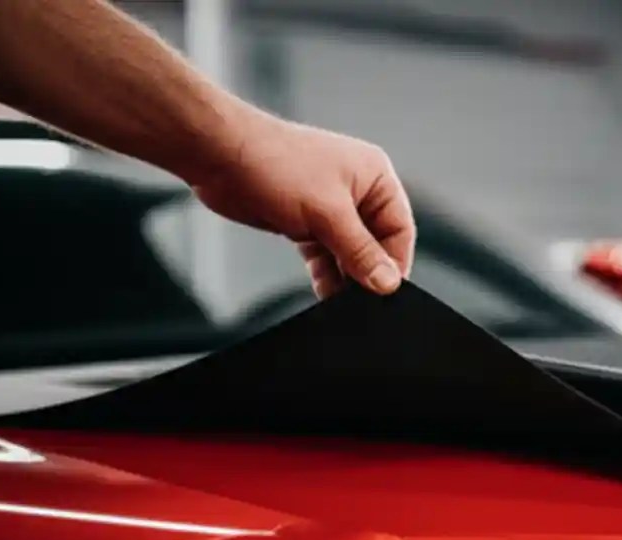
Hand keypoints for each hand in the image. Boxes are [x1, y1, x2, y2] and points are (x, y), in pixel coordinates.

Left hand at [191, 106, 415, 297]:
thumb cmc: (275, 163)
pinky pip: (326, 256)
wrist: (221, 156)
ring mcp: (330, 208)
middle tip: (363, 300)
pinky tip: (325, 294)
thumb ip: (360, 252)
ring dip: (346, 277)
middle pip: (376, 244)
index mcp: (374, 176)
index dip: (395, 263)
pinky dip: (326, 275)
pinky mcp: (306, 223)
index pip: (400, 230)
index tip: (387, 294)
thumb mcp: (328, 214)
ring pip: (349, 253)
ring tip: (342, 300)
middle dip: (368, 272)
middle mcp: (356, 191)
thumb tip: (387, 282)